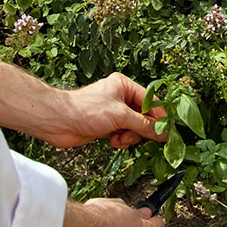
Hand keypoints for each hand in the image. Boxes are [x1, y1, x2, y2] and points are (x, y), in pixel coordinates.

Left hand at [39, 72, 167, 148]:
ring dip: (129, 136)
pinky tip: (113, 141)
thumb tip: (163, 132)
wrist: (59, 122)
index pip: (150, 101)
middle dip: (140, 128)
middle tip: (138, 136)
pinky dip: (120, 139)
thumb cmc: (86, 110)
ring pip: (133, 127)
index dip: (159, 116)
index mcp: (124, 85)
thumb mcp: (120, 116)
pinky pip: (123, 134)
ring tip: (119, 138)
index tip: (167, 131)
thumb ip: (144, 125)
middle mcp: (120, 97)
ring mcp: (113, 112)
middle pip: (143, 116)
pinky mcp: (106, 125)